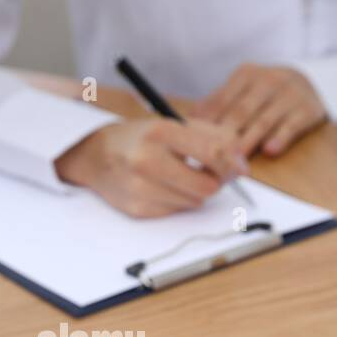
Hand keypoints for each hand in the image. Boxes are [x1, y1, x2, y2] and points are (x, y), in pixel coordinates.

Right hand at [54, 118, 245, 217]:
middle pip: (206, 186)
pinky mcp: (138, 209)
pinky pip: (176, 212)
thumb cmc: (140, 138)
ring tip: (181, 176)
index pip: (211, 153)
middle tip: (211, 173)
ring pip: (193, 202)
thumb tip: (241, 162)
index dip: (232, 164)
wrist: (95, 156)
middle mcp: (147, 160)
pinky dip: (177, 201)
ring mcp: (140, 188)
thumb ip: (211, 136)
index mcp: (159, 132)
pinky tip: (164, 187)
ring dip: (195, 192)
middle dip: (215, 182)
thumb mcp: (172, 124)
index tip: (240, 168)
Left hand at [192, 63, 327, 156]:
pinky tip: (270, 150)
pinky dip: (280, 138)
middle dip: (226, 137)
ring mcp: (289, 93)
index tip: (194, 144)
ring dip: (249, 141)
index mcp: (246, 74)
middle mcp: (268, 79)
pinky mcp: (307, 108)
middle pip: (241, 113)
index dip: (208, 124)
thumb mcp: (241, 90)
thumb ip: (217, 103)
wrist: (305, 85)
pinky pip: (291, 125)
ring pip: (264, 121)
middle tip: (212, 158)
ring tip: (235, 160)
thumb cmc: (263, 94)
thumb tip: (186, 121)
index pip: (222, 102)